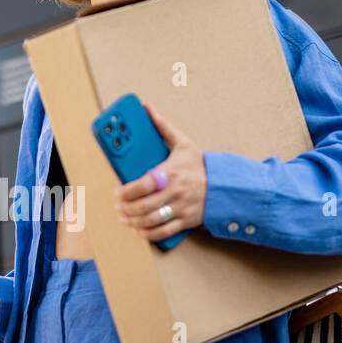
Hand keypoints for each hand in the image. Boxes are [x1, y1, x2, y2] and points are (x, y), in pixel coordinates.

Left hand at [115, 101, 205, 241]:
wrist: (224, 185)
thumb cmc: (199, 165)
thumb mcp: (182, 143)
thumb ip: (162, 127)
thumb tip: (147, 108)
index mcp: (170, 173)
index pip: (142, 185)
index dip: (125, 192)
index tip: (117, 192)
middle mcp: (174, 192)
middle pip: (143, 206)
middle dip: (126, 208)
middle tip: (118, 206)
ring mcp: (180, 208)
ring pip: (151, 220)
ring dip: (133, 222)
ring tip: (125, 218)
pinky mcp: (185, 221)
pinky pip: (163, 231)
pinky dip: (148, 234)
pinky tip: (139, 230)